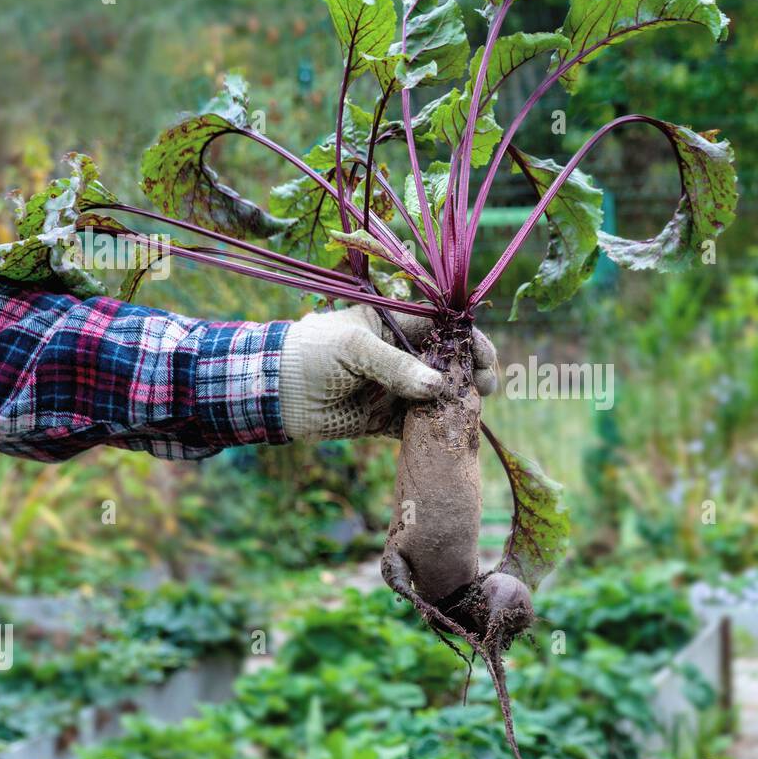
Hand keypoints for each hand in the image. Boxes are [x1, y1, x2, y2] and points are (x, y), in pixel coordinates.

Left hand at [278, 304, 497, 440]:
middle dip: (469, 374)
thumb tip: (437, 386)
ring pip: (435, 396)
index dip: (467, 341)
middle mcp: (397, 356)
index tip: (486, 358)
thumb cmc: (310, 355)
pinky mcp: (382, 420)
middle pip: (445, 364)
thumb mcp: (354, 349)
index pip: (440, 329)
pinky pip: (415, 426)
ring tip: (470, 410)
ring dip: (454, 404)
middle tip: (486, 387)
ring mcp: (391, 389)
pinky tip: (446, 432)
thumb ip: (396, 367)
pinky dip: (431, 430)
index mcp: (392, 327)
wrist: (271, 392)